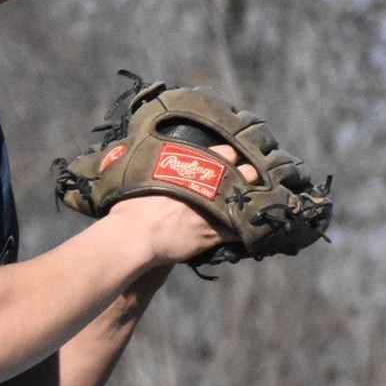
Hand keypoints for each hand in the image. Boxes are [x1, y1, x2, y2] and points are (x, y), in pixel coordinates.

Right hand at [104, 145, 257, 268]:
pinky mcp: (217, 233)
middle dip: (248, 179)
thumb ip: (162, 163)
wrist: (137, 232)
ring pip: (249, 202)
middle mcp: (213, 183)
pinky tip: (246, 231)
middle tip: (245, 185)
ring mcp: (218, 208)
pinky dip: (244, 230)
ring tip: (251, 207)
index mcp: (198, 164)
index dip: (231, 159)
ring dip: (251, 204)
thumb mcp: (147, 170)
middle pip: (246, 174)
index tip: (232, 164)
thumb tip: (158, 156)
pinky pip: (240, 230)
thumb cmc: (134, 202)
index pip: (228, 152)